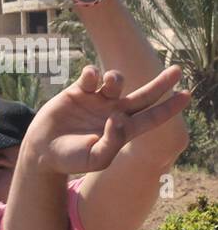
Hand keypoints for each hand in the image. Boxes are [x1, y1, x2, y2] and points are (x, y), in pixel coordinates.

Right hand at [23, 65, 188, 176]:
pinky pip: (91, 76)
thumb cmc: (71, 159)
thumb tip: (120, 117)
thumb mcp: (96, 159)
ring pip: (116, 81)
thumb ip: (113, 142)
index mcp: (123, 129)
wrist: (43, 151)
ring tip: (109, 82)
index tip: (186, 95)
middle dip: (161, 83)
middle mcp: (114, 112)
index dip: (169, 107)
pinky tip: (90, 79)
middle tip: (178, 70)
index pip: (151, 117)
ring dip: (117, 78)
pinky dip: (93, 74)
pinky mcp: (78, 92)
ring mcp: (97, 101)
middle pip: (144, 95)